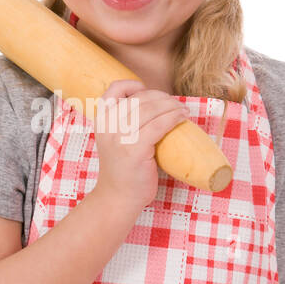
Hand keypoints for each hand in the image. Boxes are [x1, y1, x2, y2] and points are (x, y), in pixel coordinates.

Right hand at [90, 79, 190, 211]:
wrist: (117, 197)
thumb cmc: (122, 168)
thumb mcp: (114, 140)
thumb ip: (123, 122)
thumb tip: (154, 103)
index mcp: (101, 120)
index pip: (115, 89)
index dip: (134, 85)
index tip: (148, 93)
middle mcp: (108, 125)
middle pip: (139, 98)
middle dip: (162, 97)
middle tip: (176, 104)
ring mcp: (120, 137)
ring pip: (152, 109)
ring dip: (172, 105)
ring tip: (183, 110)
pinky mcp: (135, 149)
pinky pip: (160, 125)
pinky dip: (174, 118)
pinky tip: (183, 118)